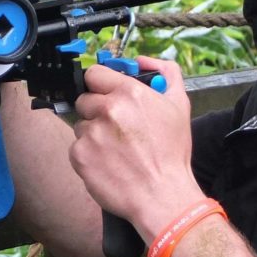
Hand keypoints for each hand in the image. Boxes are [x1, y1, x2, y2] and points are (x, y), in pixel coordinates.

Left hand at [68, 55, 202, 240]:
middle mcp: (107, 110)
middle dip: (97, 111)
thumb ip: (166, 73)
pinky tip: (108, 163)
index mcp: (130, 93)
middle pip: (85, 99)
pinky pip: (77, 147)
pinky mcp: (79, 156)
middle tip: (116, 128)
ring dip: (93, 133)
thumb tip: (143, 60)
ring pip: (81, 124)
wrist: (162, 197)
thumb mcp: (179, 106)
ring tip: (116, 150)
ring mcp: (90, 133)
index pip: (95, 73)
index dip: (100, 84)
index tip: (105, 93)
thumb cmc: (171, 154)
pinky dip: (89, 154)